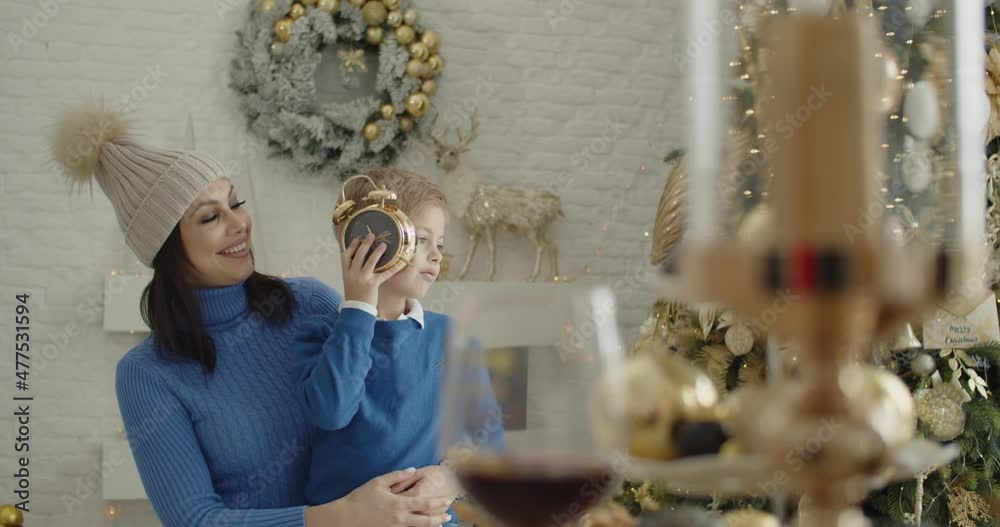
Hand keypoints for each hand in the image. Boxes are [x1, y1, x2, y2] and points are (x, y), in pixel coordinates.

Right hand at [305, 468, 452, 526]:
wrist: (345, 518)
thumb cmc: (360, 499)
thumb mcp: (378, 483)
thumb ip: (397, 476)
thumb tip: (412, 470)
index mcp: (398, 504)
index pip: (424, 504)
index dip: (438, 502)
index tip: (448, 499)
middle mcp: (400, 518)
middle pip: (425, 520)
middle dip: (439, 517)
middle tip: (449, 514)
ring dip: (431, 525)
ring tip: (441, 523)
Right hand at [342, 233, 405, 305]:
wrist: (356, 310)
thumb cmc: (354, 296)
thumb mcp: (349, 282)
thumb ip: (352, 272)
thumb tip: (359, 261)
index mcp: (346, 273)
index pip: (346, 256)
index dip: (351, 246)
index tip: (357, 238)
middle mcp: (353, 274)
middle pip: (359, 255)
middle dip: (365, 244)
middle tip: (371, 235)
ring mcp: (362, 279)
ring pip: (370, 261)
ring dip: (378, 252)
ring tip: (384, 244)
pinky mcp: (372, 284)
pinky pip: (383, 274)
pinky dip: (391, 269)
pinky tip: (397, 264)